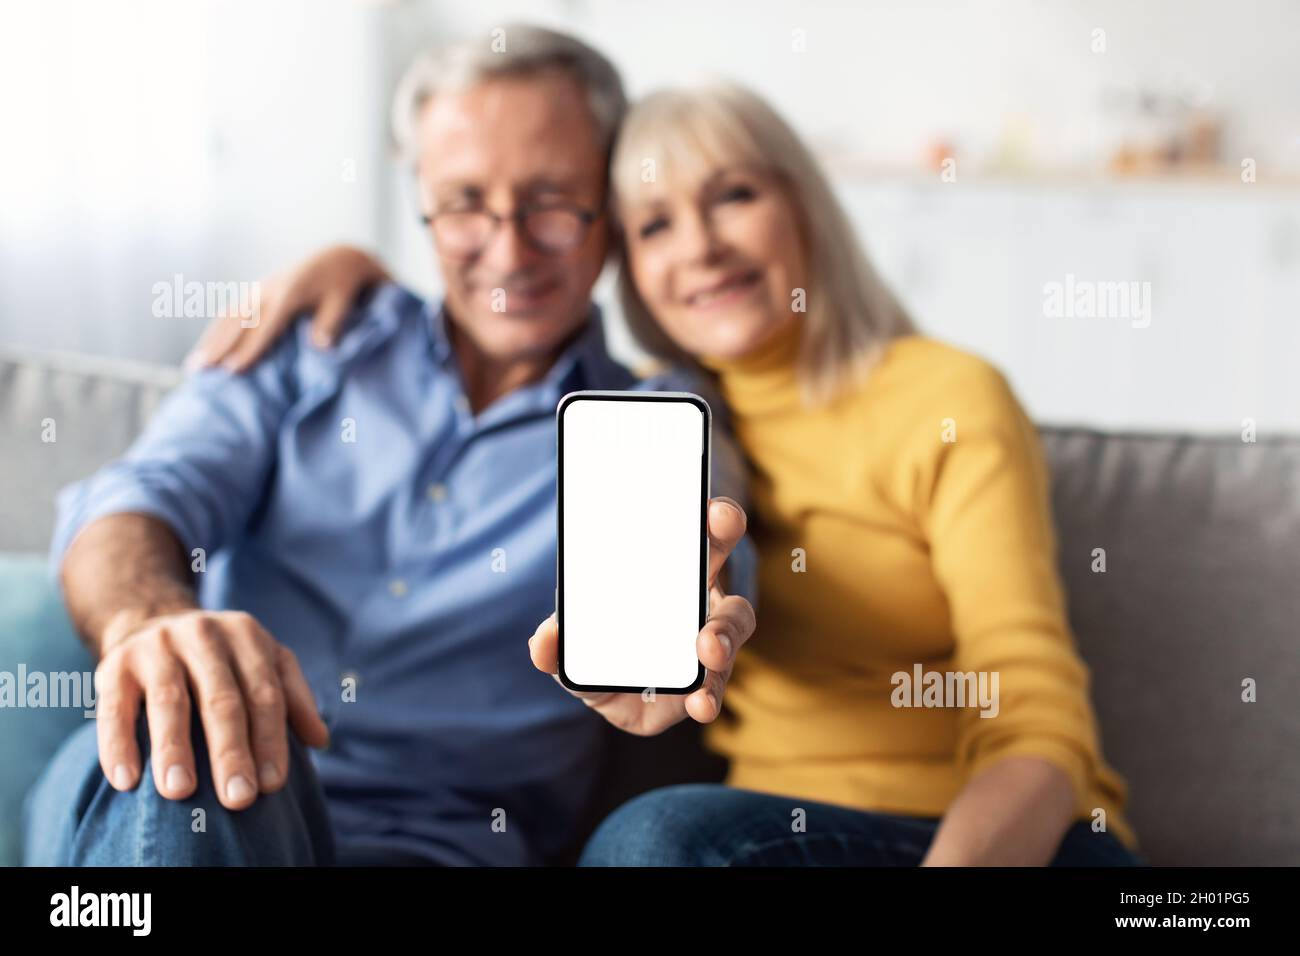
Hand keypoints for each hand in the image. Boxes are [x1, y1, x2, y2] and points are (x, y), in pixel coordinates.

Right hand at [95, 608, 329, 809]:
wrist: (151, 620)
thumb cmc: (221, 658)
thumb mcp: (262, 661)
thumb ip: (292, 697)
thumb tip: (320, 740)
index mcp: (246, 636)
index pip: (264, 693)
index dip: (270, 739)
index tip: (273, 785)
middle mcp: (203, 635)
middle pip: (221, 699)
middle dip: (231, 751)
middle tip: (238, 798)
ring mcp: (157, 646)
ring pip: (170, 700)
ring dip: (175, 749)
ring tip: (181, 792)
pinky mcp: (115, 663)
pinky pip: (115, 707)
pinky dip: (119, 744)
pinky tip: (127, 780)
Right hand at [183, 244, 388, 372]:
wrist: (336, 257)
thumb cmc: (342, 285)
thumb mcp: (343, 302)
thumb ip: (331, 323)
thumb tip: (321, 347)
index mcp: (290, 293)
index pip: (265, 326)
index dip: (249, 348)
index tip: (233, 369)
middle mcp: (269, 289)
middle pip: (237, 321)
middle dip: (217, 347)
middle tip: (199, 371)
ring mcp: (259, 288)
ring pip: (228, 316)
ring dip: (210, 340)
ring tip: (193, 366)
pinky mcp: (256, 290)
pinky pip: (231, 311)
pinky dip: (216, 330)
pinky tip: (205, 348)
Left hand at [528, 497, 755, 735]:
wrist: (613, 698)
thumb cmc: (599, 655)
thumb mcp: (572, 647)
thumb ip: (556, 644)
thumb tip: (543, 639)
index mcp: (664, 571)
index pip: (687, 527)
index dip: (708, 511)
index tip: (713, 506)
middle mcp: (695, 595)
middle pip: (718, 551)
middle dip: (725, 530)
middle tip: (722, 522)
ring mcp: (710, 637)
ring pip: (733, 623)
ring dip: (722, 631)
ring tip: (708, 650)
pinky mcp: (708, 681)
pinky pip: (716, 684)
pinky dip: (708, 695)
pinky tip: (699, 704)